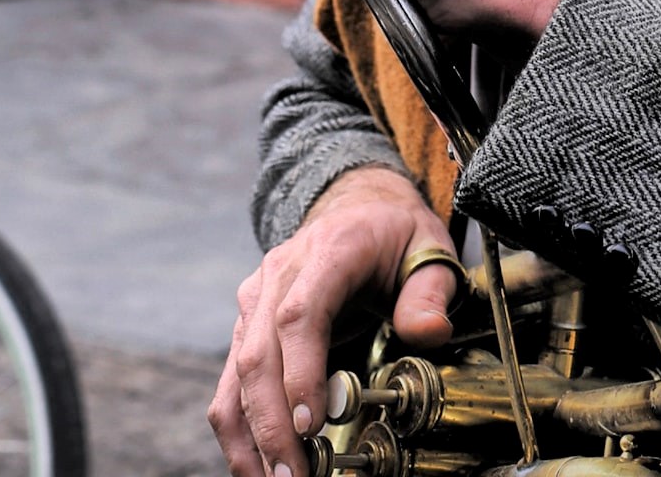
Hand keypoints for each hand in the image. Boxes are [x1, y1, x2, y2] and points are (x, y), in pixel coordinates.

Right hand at [210, 167, 452, 476]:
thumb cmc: (393, 236)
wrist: (357, 209)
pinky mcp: (246, 326)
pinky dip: (241, 430)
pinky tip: (259, 465)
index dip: (299, 372)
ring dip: (250, 438)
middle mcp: (280, 274)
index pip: (299, 314)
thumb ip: (430, 291)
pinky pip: (231, 383)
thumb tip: (429, 331)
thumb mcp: (428, 248)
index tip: (310, 425)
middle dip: (274, 426)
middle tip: (295, 475)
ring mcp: (256, 300)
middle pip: (261, 356)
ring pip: (237, 376)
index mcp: (328, 251)